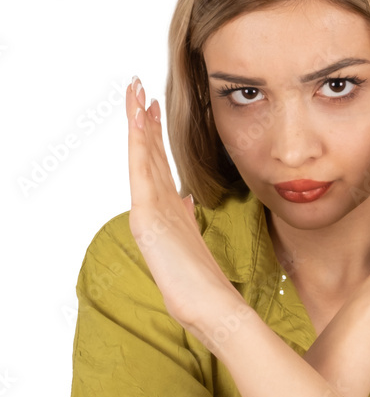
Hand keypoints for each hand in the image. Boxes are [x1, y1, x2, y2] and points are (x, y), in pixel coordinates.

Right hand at [125, 76, 237, 330]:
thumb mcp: (195, 242)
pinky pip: (141, 173)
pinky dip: (138, 146)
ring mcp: (148, 215)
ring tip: (135, 93)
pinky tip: (138, 123)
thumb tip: (185, 200)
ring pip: (142, 158)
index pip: (158, 166)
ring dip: (138, 125)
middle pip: (147, 156)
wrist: (209, 309)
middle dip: (141, 121)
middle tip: (136, 87)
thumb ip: (186, 218)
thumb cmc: (203, 285)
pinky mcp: (146, 221)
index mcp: (167, 211)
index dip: (153, 136)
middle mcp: (155, 210)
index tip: (152, 108)